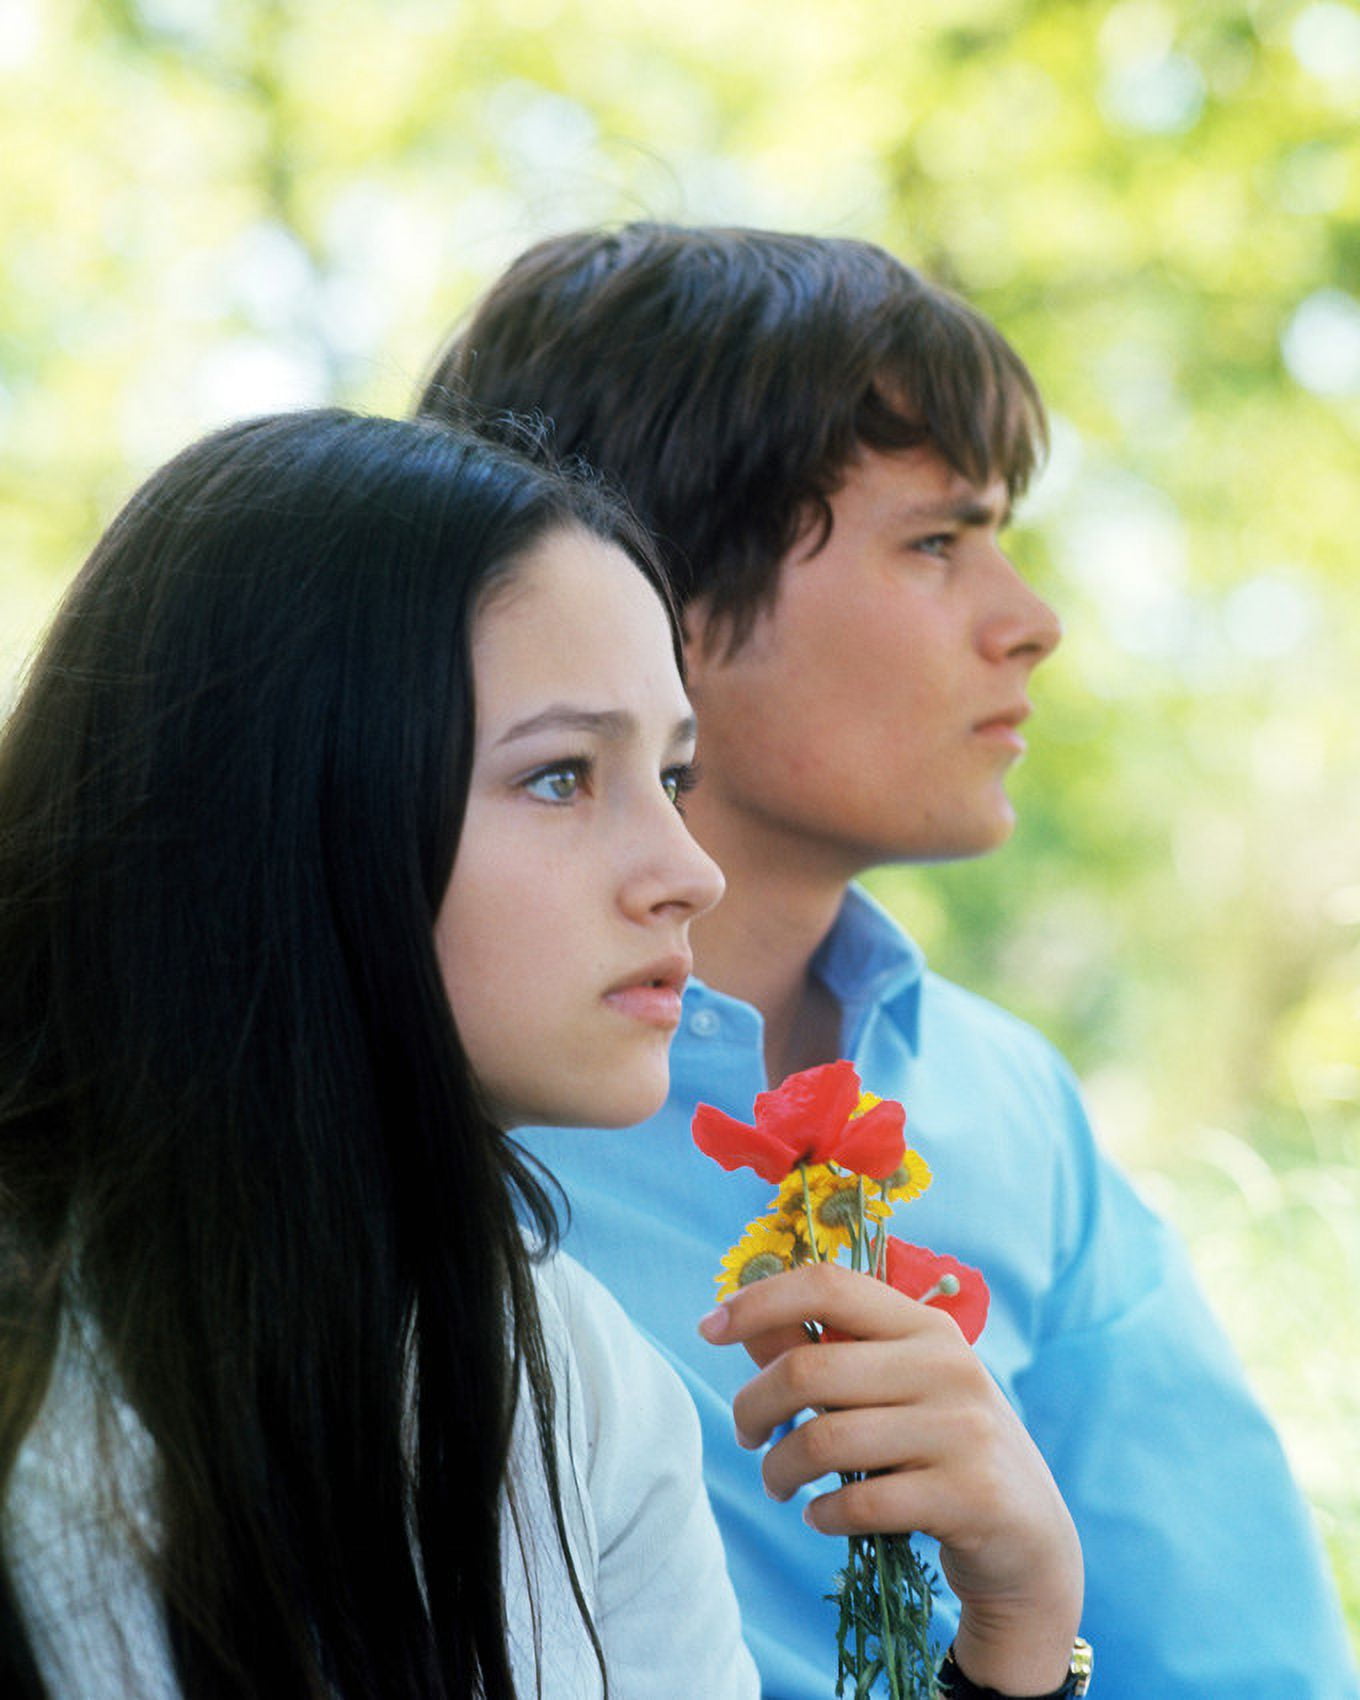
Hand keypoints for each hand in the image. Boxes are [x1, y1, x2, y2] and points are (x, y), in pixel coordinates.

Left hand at [699, 1261, 1082, 1694]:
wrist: (1030, 1541)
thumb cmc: (941, 1451)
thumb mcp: (891, 1391)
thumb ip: (822, 1354)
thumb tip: (742, 1324)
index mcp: (924, 1326)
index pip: (828, 1284)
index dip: (759, 1300)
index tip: (708, 1328)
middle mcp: (948, 1365)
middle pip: (809, 1368)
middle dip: (753, 1406)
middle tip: (747, 1437)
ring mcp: (964, 1430)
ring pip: (825, 1439)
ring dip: (780, 1469)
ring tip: (778, 1484)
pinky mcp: (972, 1496)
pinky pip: (860, 1502)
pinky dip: (821, 1513)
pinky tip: (820, 1516)